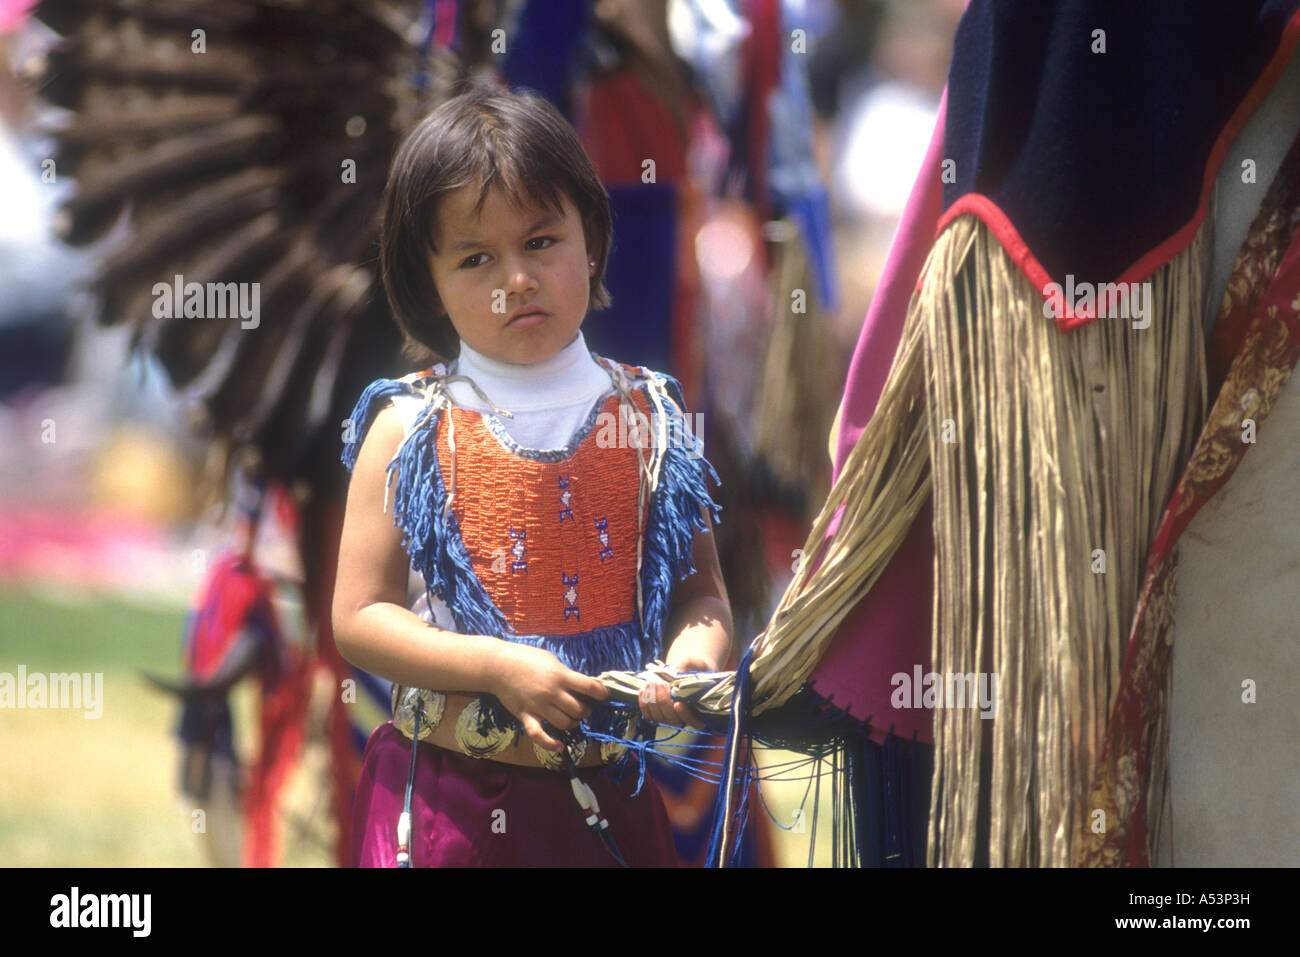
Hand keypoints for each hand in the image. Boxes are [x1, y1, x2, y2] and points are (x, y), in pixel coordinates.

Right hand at [487, 643, 608, 751]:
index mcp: (560, 675)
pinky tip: (560, 746)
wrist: (498, 665)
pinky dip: (550, 744)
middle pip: (578, 709)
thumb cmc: (526, 658)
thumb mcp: (550, 660)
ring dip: (572, 723)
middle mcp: (551, 692)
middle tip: (582, 707)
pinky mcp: (525, 716)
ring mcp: (538, 706)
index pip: (589, 686)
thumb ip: (565, 673)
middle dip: (585, 711)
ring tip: (571, 718)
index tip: (604, 695)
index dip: (601, 693)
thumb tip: (582, 685)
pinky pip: (539, 735)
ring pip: (565, 723)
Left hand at [638, 654, 711, 730]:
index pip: (694, 721)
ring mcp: (670, 718)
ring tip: (650, 683)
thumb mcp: (698, 663)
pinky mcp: (658, 715)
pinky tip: (643, 690)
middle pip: (672, 718)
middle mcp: (685, 718)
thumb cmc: (696, 668)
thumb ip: (689, 665)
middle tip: (660, 684)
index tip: (678, 704)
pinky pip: (649, 714)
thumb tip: (678, 669)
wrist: (685, 671)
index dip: (685, 715)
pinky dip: (644, 703)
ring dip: (652, 701)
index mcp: (701, 710)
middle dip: (663, 701)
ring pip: (659, 717)